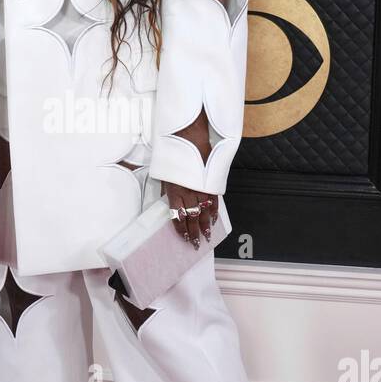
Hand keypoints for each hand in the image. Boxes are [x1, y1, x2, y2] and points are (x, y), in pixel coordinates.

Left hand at [158, 110, 217, 245]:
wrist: (190, 137)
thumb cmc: (174, 154)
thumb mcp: (166, 173)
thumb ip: (169, 189)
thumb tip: (171, 203)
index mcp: (175, 190)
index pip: (178, 215)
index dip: (181, 228)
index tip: (183, 237)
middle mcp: (188, 191)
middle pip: (192, 217)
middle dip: (194, 233)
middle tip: (195, 244)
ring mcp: (201, 187)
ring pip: (204, 212)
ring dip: (206, 226)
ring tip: (206, 237)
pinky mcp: (210, 182)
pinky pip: (213, 201)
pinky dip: (214, 212)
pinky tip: (214, 220)